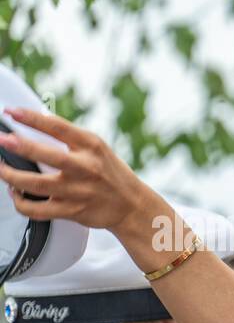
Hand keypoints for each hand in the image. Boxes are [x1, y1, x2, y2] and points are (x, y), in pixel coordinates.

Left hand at [0, 108, 148, 233]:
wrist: (132, 205)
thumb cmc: (110, 174)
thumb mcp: (97, 148)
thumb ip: (69, 137)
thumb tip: (34, 122)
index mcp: (91, 146)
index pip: (58, 127)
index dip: (31, 117)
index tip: (11, 112)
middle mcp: (86, 168)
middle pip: (47, 156)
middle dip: (21, 147)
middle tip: (3, 140)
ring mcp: (78, 191)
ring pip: (36, 185)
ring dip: (11, 176)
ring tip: (2, 169)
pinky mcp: (72, 210)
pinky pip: (38, 210)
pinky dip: (21, 203)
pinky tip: (16, 194)